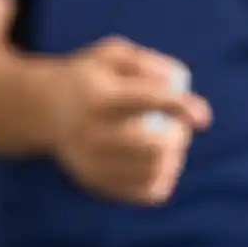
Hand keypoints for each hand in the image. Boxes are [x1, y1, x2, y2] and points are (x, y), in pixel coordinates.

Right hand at [50, 36, 212, 204]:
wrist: (44, 110)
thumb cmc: (91, 78)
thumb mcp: (112, 54)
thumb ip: (147, 62)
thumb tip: (174, 82)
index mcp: (99, 96)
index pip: (147, 101)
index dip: (180, 107)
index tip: (203, 117)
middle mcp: (92, 133)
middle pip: (155, 146)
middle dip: (179, 137)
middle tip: (179, 128)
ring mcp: (92, 163)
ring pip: (155, 171)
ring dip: (174, 158)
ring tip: (169, 143)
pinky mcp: (97, 183)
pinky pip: (149, 192)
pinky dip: (163, 177)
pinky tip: (159, 164)